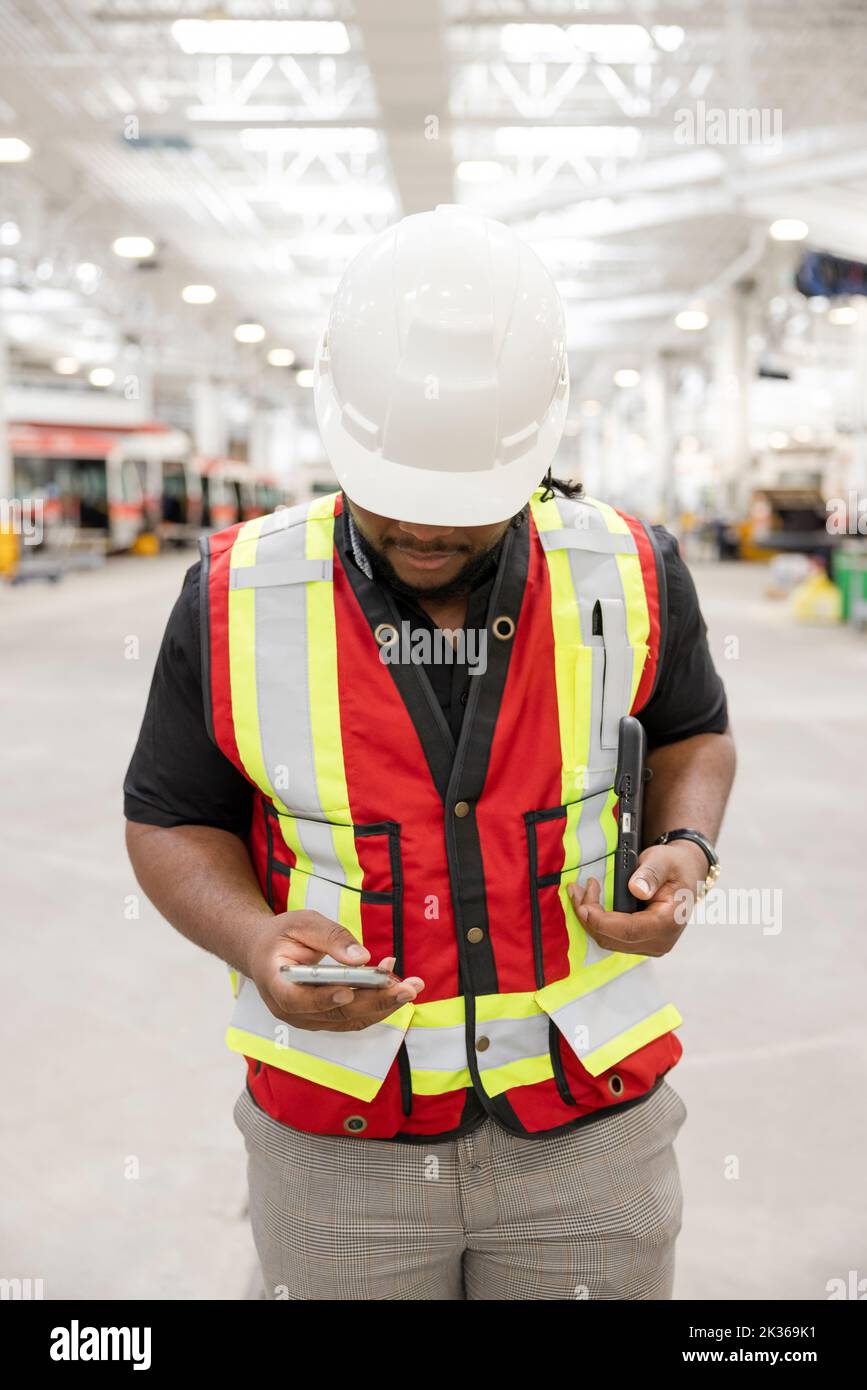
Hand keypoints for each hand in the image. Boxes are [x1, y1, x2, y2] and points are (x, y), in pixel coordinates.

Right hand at [248, 909, 423, 1032]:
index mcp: (275, 983)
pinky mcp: (324, 1019)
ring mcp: (308, 1019)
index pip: (297, 999)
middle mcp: (290, 1009)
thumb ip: (331, 937)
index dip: (323, 999)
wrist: (266, 953)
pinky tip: (394, 982)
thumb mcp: (302, 923)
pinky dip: (376, 1002)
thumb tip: (362, 957)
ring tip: (411, 984)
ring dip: (383, 1004)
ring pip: (349, 1019)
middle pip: (335, 1013)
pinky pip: (353, 1017)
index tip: (348, 991)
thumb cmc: (282, 935)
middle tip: (408, 987)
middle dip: (375, 1001)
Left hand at [566, 840, 708, 956]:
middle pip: (613, 938)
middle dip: (589, 916)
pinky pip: (611, 938)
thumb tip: (637, 890)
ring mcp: (650, 945)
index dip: (602, 921)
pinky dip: (596, 922)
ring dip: (589, 919)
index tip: (583, 904)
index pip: (629, 931)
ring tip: (581, 892)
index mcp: (669, 921)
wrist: (684, 873)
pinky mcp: (640, 942)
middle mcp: (660, 941)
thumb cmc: (673, 866)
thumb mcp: (663, 860)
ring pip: (608, 940)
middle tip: (578, 889)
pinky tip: (589, 903)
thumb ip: (650, 874)